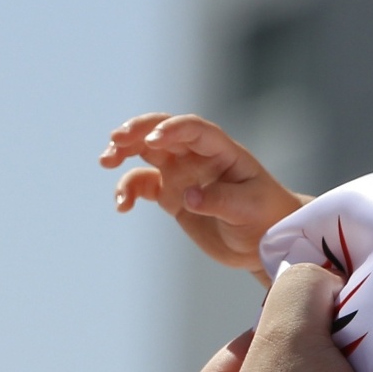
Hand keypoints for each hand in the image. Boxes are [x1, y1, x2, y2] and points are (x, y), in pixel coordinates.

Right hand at [101, 113, 306, 273]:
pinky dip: (128, 190)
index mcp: (222, 151)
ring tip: (106, 161)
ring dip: (124, 150)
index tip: (151, 140)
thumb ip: (221, 201)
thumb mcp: (250, 209)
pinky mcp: (171, 195)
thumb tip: (187, 196)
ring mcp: (183, 173)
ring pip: (146, 151)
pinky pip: (143, 185)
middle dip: (137, 130)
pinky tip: (122, 206)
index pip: (195, 130)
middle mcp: (198, 156)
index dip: (172, 129)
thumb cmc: (266, 218)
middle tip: (115, 140)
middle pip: (163, 131)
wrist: (264, 241)